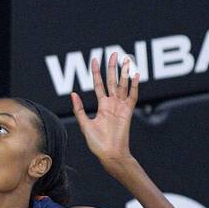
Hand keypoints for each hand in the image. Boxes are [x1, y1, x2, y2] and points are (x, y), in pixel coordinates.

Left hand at [70, 51, 137, 169]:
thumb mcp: (84, 124)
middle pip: (112, 81)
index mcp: (102, 105)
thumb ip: (79, 109)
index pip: (99, 84)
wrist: (109, 154)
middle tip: (113, 53)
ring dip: (124, 73)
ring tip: (126, 59)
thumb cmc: (97, 143)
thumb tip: (73, 93)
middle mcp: (112, 104)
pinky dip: (134, 86)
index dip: (97, 72)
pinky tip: (135, 75)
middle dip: (112, 67)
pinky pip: (132, 96)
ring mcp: (121, 107)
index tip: (95, 59)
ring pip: (123, 85)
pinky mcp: (128, 112)